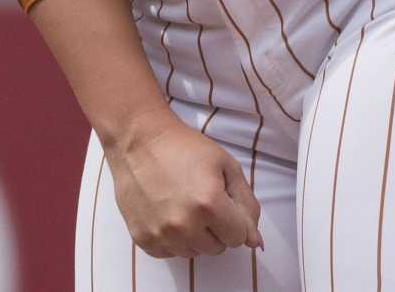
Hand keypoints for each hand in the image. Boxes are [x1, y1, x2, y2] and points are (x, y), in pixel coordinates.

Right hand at [104, 112, 262, 258]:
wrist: (139, 141)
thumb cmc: (184, 148)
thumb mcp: (226, 166)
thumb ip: (247, 204)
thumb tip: (255, 241)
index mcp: (209, 204)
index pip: (239, 238)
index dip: (235, 220)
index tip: (224, 204)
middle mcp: (185, 225)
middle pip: (217, 248)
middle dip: (216, 228)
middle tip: (202, 201)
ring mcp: (162, 235)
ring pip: (194, 252)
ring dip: (195, 235)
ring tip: (183, 205)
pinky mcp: (143, 239)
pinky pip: (171, 253)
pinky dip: (174, 239)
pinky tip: (167, 213)